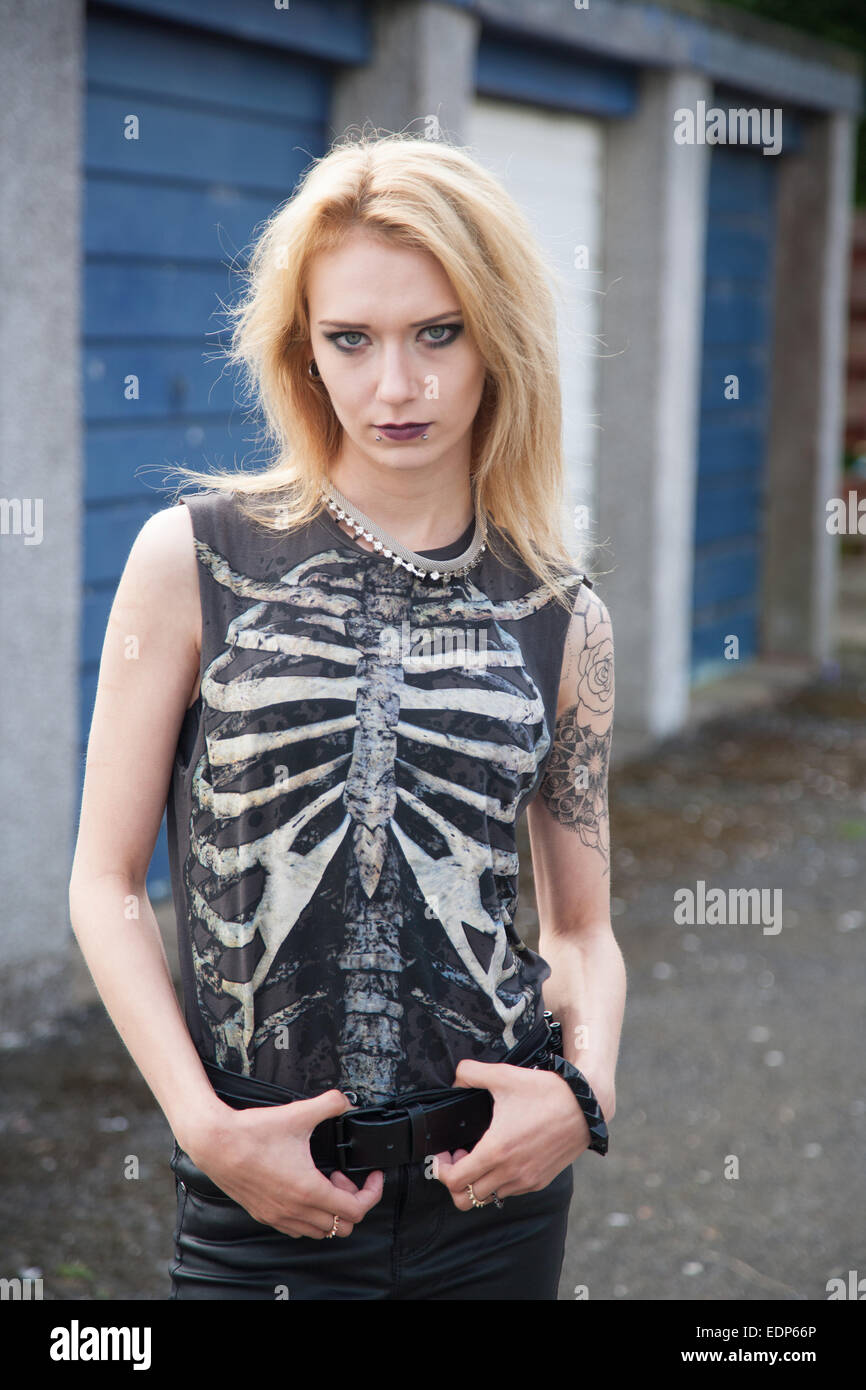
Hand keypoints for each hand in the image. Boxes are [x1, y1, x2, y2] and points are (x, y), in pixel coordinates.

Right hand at [182, 1090, 383, 1237]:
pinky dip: (310, 1216)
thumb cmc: (252, 1131)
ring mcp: (279, 1216)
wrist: (215, 1142)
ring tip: (323, 1180)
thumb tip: (347, 1101)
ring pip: (320, 1231)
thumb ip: (330, 1103)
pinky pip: (298, 1229)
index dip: (372, 1192)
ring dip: (330, 1210)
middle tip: (342, 1174)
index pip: (356, 1210)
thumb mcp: (298, 1112)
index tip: (372, 1176)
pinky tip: (303, 1188)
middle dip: (351, 1200)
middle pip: (343, 1226)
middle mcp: (295, 1210)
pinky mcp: (264, 1215)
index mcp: (309, 1190)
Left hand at [432, 1060, 590, 1210]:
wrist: (585, 1106)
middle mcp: (510, 1172)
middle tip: (459, 1156)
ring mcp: (526, 1180)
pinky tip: (502, 1158)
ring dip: (477, 1181)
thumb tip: (455, 1079)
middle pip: (466, 1198)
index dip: (441, 1169)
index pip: (455, 1181)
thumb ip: (471, 1073)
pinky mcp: (539, 1181)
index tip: (444, 1153)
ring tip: (481, 1155)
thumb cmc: (546, 1092)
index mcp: (496, 1150)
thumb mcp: (504, 1075)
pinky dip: (498, 1181)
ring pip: (488, 1196)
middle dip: (455, 1179)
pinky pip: (509, 1192)